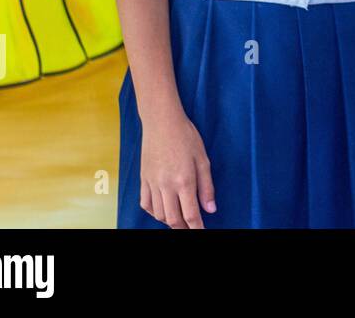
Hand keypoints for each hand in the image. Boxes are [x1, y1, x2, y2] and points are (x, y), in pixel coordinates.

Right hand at [139, 110, 215, 227]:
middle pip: (172, 219)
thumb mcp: (203, 159)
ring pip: (158, 214)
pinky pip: (145, 204)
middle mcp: (166, 185)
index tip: (202, 231)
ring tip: (179, 220)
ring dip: (169, 221)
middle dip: (183, 228)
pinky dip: (154, 212)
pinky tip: (162, 210)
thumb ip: (207, 186)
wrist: (162, 122)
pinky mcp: (143, 179)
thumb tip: (211, 209)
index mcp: (184, 180)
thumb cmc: (186, 136)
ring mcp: (152, 183)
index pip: (190, 214)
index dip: (197, 227)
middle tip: (191, 228)